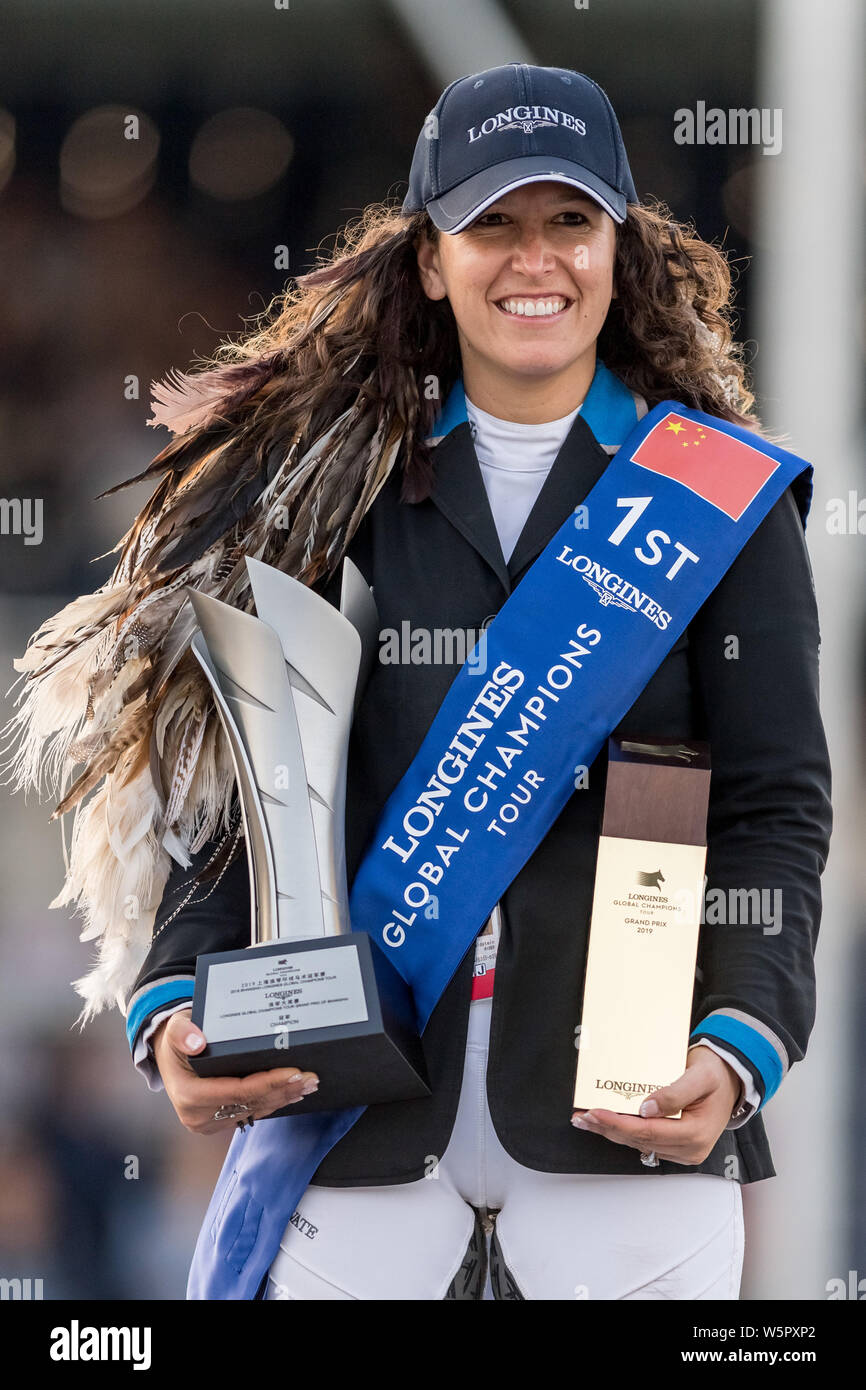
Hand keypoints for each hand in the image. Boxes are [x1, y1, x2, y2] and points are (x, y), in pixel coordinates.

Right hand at [152, 1009, 319, 1134]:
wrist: (169, 1055)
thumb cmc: (176, 1039)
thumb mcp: (176, 1028)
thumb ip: (183, 1032)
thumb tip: (196, 1041)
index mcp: (190, 1096)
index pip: (239, 1091)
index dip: (269, 1083)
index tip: (294, 1072)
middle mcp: (198, 1116)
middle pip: (252, 1103)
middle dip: (284, 1090)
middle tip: (311, 1079)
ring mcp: (208, 1123)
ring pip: (255, 1111)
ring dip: (283, 1098)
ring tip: (308, 1085)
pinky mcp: (218, 1122)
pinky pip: (250, 1113)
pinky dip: (272, 1103)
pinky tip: (291, 1094)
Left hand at [571, 1047, 741, 1165]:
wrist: (730, 1078)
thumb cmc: (716, 1074)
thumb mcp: (700, 1076)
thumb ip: (675, 1092)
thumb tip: (647, 1109)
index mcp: (697, 1134)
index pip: (648, 1131)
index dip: (618, 1123)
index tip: (595, 1112)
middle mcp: (690, 1149)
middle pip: (639, 1140)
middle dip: (607, 1128)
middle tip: (581, 1117)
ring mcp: (683, 1151)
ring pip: (638, 1144)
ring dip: (611, 1132)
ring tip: (586, 1120)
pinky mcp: (676, 1146)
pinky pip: (644, 1141)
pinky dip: (623, 1132)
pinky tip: (606, 1123)